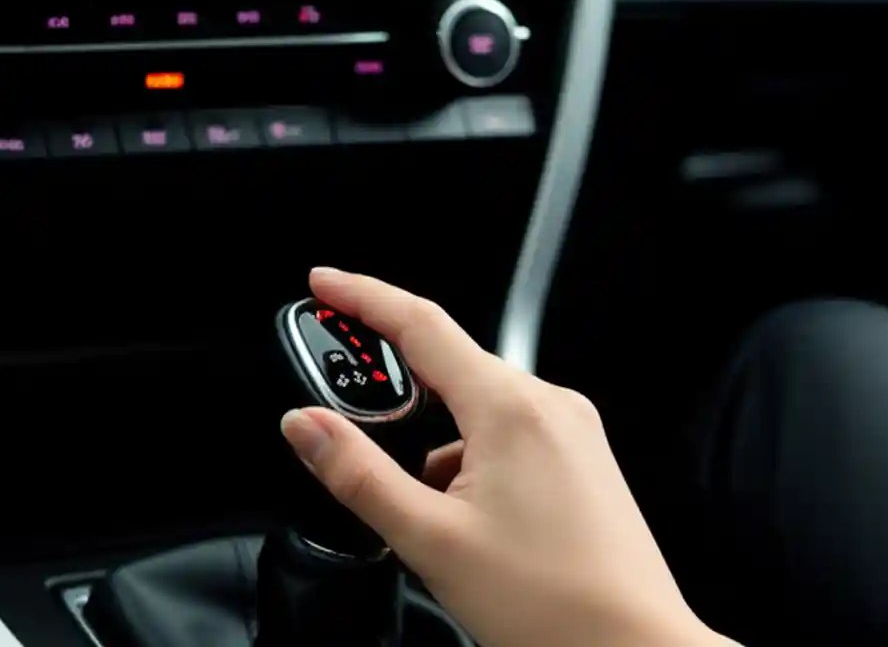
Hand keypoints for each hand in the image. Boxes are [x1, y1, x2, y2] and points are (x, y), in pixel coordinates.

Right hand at [279, 268, 733, 646]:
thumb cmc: (553, 605)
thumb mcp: (430, 539)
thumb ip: (357, 473)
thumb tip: (306, 425)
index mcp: (510, 409)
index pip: (420, 324)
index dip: (363, 296)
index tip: (326, 282)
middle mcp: (549, 405)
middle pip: (449, 366)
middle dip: (395, 390)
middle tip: (351, 422)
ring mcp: (572, 431)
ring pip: (478, 409)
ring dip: (435, 440)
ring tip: (424, 513)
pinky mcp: (582, 459)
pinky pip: (510, 434)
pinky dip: (471, 460)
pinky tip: (464, 518)